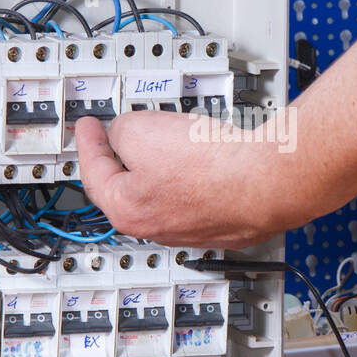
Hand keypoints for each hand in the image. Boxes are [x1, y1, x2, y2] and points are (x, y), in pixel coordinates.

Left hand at [76, 113, 294, 248]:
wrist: (267, 180)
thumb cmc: (210, 165)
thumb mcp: (141, 129)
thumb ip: (121, 129)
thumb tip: (126, 132)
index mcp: (127, 210)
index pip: (94, 172)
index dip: (88, 141)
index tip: (88, 127)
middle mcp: (159, 228)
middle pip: (130, 187)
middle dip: (124, 157)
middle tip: (120, 135)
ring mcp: (195, 229)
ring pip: (169, 192)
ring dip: (167, 166)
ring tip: (177, 138)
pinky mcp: (226, 223)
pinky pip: (203, 195)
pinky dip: (199, 175)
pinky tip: (209, 157)